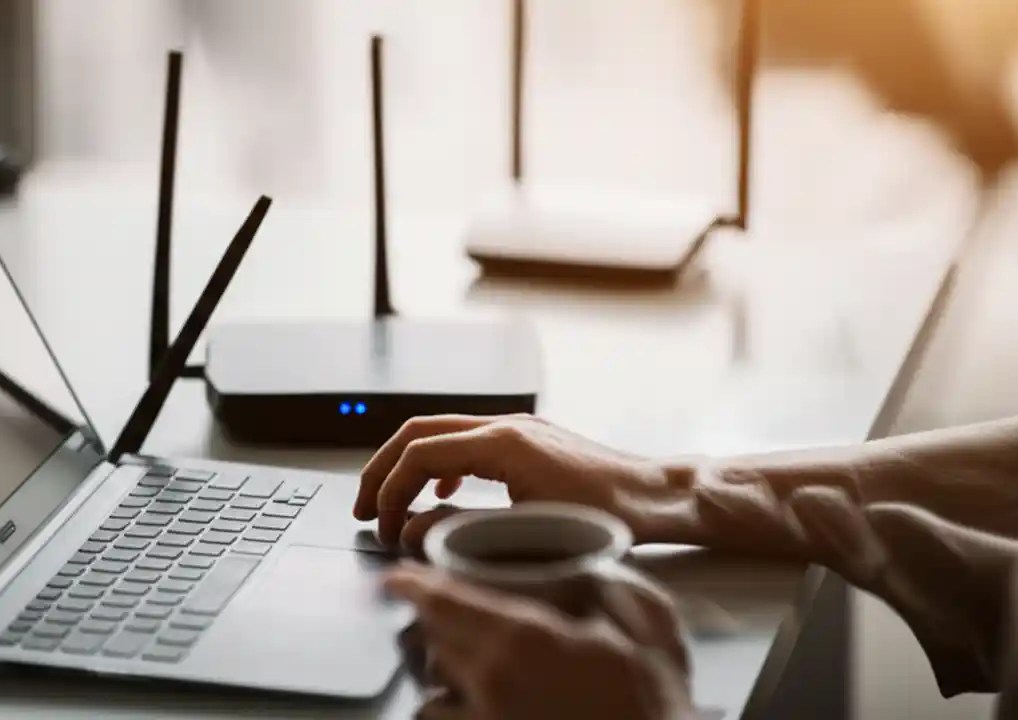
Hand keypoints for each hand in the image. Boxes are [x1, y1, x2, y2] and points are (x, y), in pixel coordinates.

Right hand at [355, 415, 689, 549]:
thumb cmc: (607, 515)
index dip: (388, 491)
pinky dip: (442, 462)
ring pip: (441, 432)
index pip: (418, 455)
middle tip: (363, 507)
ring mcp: (518, 428)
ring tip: (392, 500)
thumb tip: (413, 530)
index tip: (381, 527)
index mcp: (501, 443)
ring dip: (410, 463)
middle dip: (382, 469)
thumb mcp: (526, 531)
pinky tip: (444, 491)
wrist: (654, 496)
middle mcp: (505, 425)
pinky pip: (467, 440)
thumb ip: (462, 530)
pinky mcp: (529, 439)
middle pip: (418, 432)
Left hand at [386, 563, 692, 719]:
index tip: (398, 576)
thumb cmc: (655, 706)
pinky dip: (446, 712)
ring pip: (432, 692)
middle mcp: (493, 683)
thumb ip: (619, 587)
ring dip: (440, 672)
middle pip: (434, 642)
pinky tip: (469, 705)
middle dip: (434, 623)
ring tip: (460, 661)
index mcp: (525, 640)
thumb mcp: (654, 629)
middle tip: (444, 611)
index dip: (416, 585)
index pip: (447, 603)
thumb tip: (591, 567)